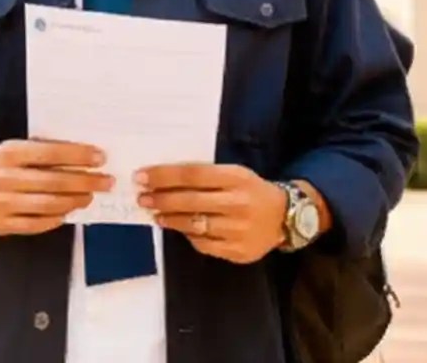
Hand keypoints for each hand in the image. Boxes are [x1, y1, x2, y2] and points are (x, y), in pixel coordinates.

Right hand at [0, 139, 113, 235]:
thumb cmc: (2, 165)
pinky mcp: (1, 224)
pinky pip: (36, 224)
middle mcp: (4, 178)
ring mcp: (1, 203)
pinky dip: (56, 218)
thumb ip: (44, 152)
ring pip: (48, 205)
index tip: (100, 158)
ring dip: (75, 201)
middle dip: (86, 182)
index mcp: (9, 153)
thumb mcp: (17, 150)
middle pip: (54, 182)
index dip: (78, 156)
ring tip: (89, 196)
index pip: (50, 153)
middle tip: (106, 181)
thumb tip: (85, 157)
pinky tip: (68, 212)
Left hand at [135, 164, 286, 263]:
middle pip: (190, 201)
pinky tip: (180, 228)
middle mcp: (237, 204)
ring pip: (194, 225)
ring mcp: (238, 230)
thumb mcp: (234, 174)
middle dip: (161, 199)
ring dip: (170, 219)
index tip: (142, 176)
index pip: (192, 175)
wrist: (284, 217)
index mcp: (236, 178)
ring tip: (156, 214)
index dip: (164, 176)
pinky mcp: (237, 251)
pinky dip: (189, 236)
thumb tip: (163, 179)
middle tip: (142, 198)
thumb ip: (205, 176)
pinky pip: (204, 245)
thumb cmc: (251, 191)